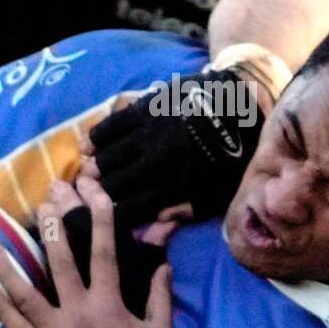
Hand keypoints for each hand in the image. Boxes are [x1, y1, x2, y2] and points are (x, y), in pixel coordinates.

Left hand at [0, 176, 174, 327]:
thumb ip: (159, 296)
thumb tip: (163, 264)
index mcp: (110, 305)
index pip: (104, 252)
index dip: (100, 219)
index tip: (94, 193)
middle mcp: (78, 314)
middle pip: (59, 262)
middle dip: (50, 229)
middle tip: (41, 204)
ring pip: (24, 293)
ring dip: (6, 268)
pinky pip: (15, 326)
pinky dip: (0, 307)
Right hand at [79, 67, 264, 224]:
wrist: (242, 104)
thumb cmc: (232, 154)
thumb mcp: (220, 191)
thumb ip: (188, 210)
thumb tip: (157, 223)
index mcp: (176, 186)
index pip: (132, 209)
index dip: (114, 216)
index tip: (104, 218)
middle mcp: (156, 163)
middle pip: (115, 185)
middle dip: (98, 194)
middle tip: (88, 197)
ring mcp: (148, 135)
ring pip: (109, 157)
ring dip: (95, 169)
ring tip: (86, 175)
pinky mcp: (145, 109)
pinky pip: (111, 126)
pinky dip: (95, 138)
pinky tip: (86, 147)